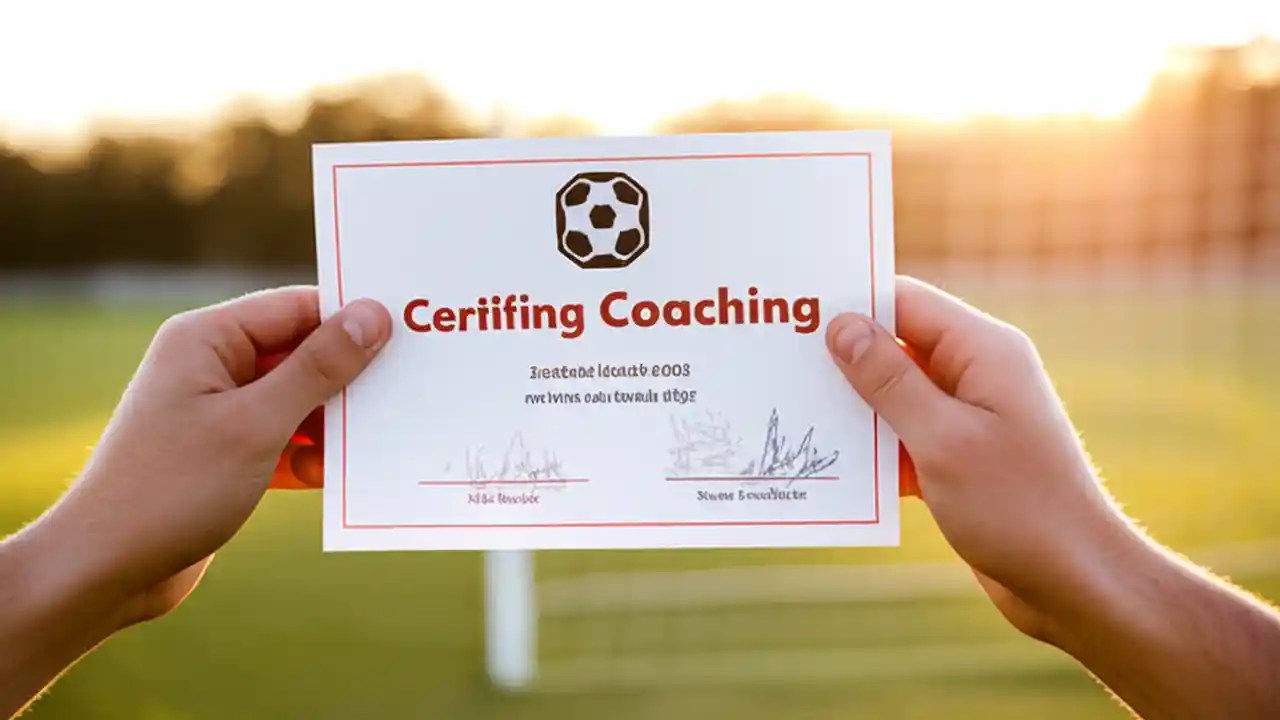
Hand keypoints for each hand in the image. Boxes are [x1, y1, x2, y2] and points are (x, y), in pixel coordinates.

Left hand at [32, 287, 390, 626]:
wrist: (105, 570)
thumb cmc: (170, 489)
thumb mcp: (257, 424)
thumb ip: (318, 368)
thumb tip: (372, 316)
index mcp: (207, 338)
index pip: (298, 308)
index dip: (351, 321)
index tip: (407, 338)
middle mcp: (210, 365)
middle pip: (302, 353)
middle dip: (346, 380)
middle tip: (400, 396)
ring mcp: (216, 410)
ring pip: (298, 400)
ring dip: (330, 426)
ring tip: (361, 450)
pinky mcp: (224, 452)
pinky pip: (284, 438)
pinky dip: (308, 456)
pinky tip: (325, 480)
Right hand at [826, 276, 1130, 641]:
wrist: (1076, 582)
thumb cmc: (1019, 508)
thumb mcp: (943, 439)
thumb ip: (889, 380)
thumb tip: (842, 326)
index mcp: (984, 351)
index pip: (905, 302)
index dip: (851, 304)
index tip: (792, 313)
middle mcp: (978, 374)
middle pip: (895, 345)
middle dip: (842, 359)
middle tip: (777, 366)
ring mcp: (970, 417)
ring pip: (895, 396)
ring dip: (853, 410)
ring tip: (794, 416)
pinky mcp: (961, 458)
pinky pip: (904, 437)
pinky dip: (872, 450)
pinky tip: (830, 466)